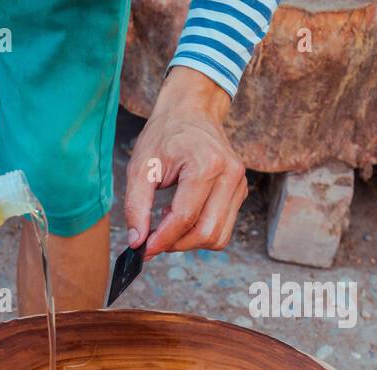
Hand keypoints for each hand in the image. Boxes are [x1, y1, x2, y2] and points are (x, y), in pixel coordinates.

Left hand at [123, 67, 247, 259]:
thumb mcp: (140, 167)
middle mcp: (230, 175)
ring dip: (188, 241)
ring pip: (217, 236)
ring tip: (167, 221)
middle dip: (175, 244)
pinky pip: (222, 228)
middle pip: (205, 232)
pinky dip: (200, 232)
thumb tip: (137, 242)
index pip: (185, 218)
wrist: (191, 112)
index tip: (142, 250)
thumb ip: (136, 206)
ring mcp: (240, 184)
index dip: (161, 240)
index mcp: (207, 165)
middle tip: (152, 238)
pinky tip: (182, 216)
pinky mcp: (240, 192)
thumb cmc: (164, 136)